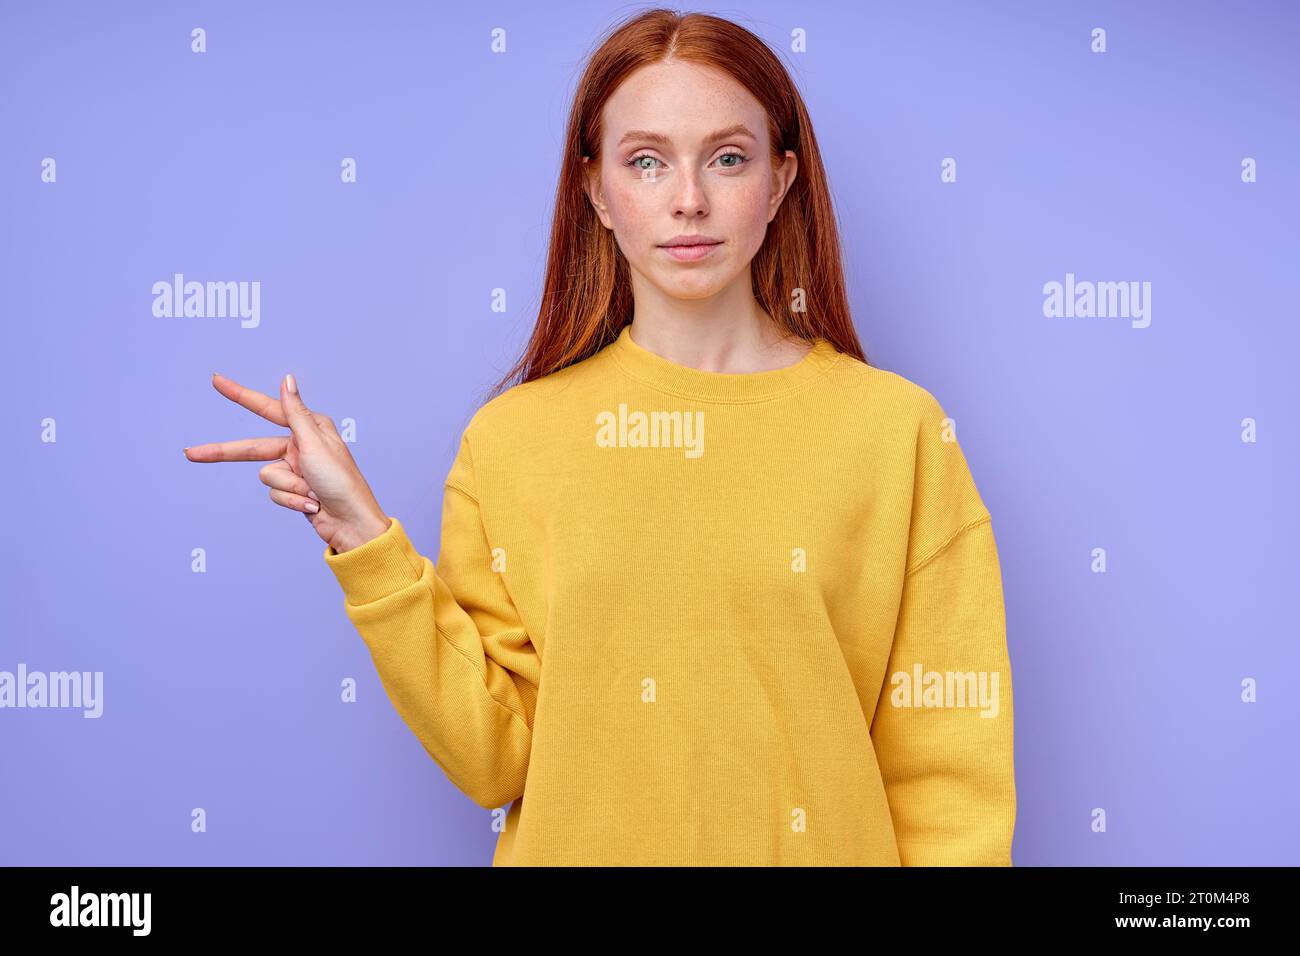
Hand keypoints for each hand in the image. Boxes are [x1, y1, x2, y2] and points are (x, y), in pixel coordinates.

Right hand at [184, 372, 391, 552]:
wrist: (351, 524)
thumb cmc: (341, 482)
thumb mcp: (315, 444)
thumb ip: (296, 412)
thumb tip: (288, 379)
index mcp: (310, 428)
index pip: (268, 408)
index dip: (240, 396)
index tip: (216, 381)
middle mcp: (301, 446)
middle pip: (253, 448)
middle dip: (224, 453)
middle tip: (191, 453)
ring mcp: (296, 470)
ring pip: (267, 476)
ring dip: (289, 488)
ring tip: (312, 492)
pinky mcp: (293, 491)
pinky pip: (275, 493)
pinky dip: (292, 501)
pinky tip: (312, 505)